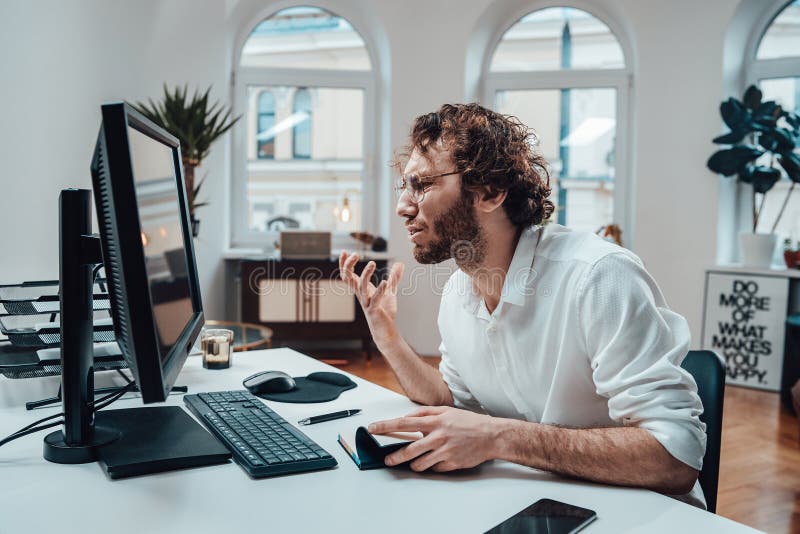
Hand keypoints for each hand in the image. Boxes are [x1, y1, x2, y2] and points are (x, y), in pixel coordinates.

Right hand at [339, 251, 403, 350]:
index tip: (346, 251)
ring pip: (361, 287)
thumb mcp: (390, 290)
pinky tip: (385, 282)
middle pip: (348, 278)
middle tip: (355, 254)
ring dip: (366, 274)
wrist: (386, 330)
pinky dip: (380, 291)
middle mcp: (361, 295)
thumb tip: (400, 264)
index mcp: (362, 289)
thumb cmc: (384, 311)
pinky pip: (375, 299)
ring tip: (373, 263)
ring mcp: (366, 302)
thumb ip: (394, 277)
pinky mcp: (374, 310)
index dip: (344, 263)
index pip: (347, 275)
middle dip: (348, 266)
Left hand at [368, 406, 499, 471]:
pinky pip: (434, 469)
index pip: (404, 423)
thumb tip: (407, 418)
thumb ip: (425, 413)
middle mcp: (438, 437)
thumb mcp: (446, 411)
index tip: (373, 428)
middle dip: (395, 457)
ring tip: (416, 461)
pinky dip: (433, 466)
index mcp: (435, 421)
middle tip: (388, 459)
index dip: (386, 426)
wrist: (491, 435)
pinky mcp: (452, 464)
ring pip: (420, 464)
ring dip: (414, 464)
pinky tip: (438, 460)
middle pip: (409, 450)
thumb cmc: (468, 422)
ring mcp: (445, 452)